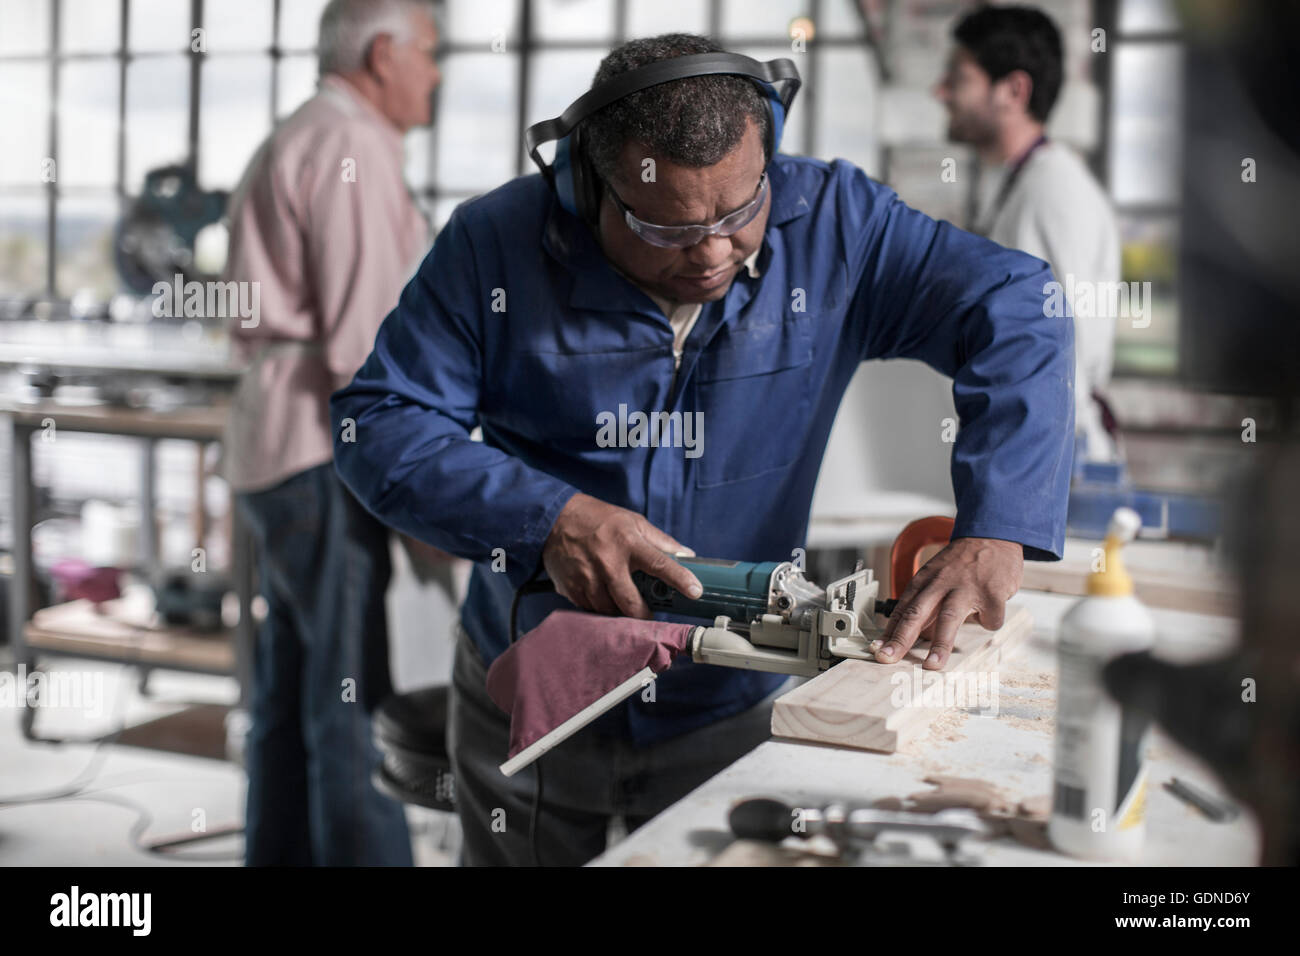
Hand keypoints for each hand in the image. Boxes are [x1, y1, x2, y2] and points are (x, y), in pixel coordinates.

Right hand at [542, 493, 702, 618]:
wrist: (554, 520)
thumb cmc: (598, 520)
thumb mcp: (632, 521)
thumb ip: (660, 541)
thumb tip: (687, 555)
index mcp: (628, 541)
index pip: (660, 564)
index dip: (680, 579)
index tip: (696, 592)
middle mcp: (607, 562)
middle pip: (632, 603)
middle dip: (643, 614)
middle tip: (647, 612)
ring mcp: (587, 578)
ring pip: (611, 611)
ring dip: (620, 611)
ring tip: (621, 599)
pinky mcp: (571, 589)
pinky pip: (592, 610)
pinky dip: (601, 607)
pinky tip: (602, 595)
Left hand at [873, 536, 1022, 669]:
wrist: (994, 535)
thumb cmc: (963, 562)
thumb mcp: (937, 575)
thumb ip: (927, 603)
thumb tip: (914, 635)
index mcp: (925, 580)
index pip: (902, 609)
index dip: (889, 632)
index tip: (878, 649)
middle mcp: (941, 583)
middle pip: (916, 613)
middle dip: (900, 639)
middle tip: (887, 658)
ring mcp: (966, 588)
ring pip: (948, 619)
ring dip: (939, 645)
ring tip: (932, 665)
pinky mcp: (991, 593)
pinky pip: (989, 620)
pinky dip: (989, 622)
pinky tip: (990, 612)